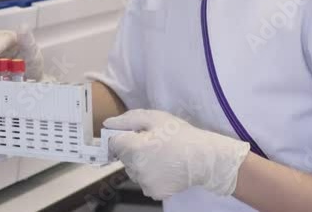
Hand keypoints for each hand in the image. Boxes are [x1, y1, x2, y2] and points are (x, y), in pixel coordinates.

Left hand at [104, 109, 250, 200]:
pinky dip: (150, 174)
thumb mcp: (155, 118)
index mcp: (134, 149)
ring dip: (140, 162)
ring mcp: (144, 183)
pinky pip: (144, 180)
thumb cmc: (180, 135)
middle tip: (154, 142)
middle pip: (123, 157)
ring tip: (160, 155)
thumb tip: (107, 123)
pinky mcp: (153, 192)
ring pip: (133, 170)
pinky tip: (164, 167)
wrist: (204, 158)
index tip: (136, 134)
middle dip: (133, 149)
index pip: (113, 142)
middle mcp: (135, 169)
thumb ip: (128, 120)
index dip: (123, 135)